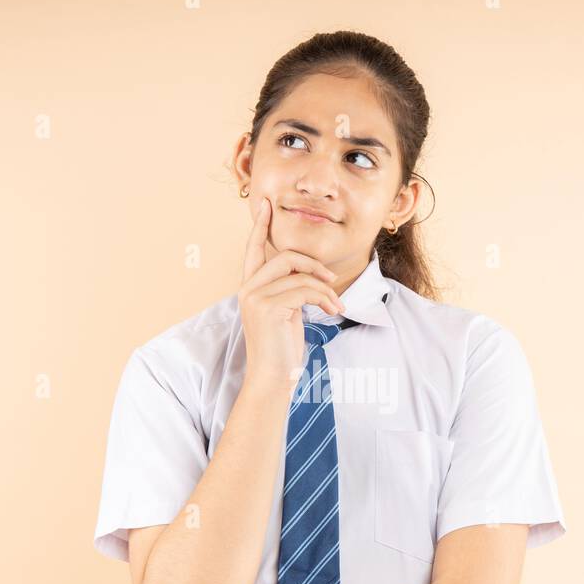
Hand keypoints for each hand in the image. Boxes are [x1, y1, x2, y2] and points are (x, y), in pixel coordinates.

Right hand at [238, 196, 345, 391]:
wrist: (273, 378)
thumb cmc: (282, 350)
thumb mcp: (286, 313)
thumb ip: (290, 290)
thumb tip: (311, 274)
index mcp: (250, 288)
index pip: (253, 249)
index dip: (260, 226)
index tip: (267, 204)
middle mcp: (248, 288)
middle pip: (284, 256)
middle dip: (313, 264)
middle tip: (332, 280)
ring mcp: (254, 297)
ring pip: (298, 272)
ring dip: (324, 286)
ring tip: (336, 304)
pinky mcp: (267, 307)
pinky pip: (304, 289)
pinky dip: (325, 297)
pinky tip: (334, 310)